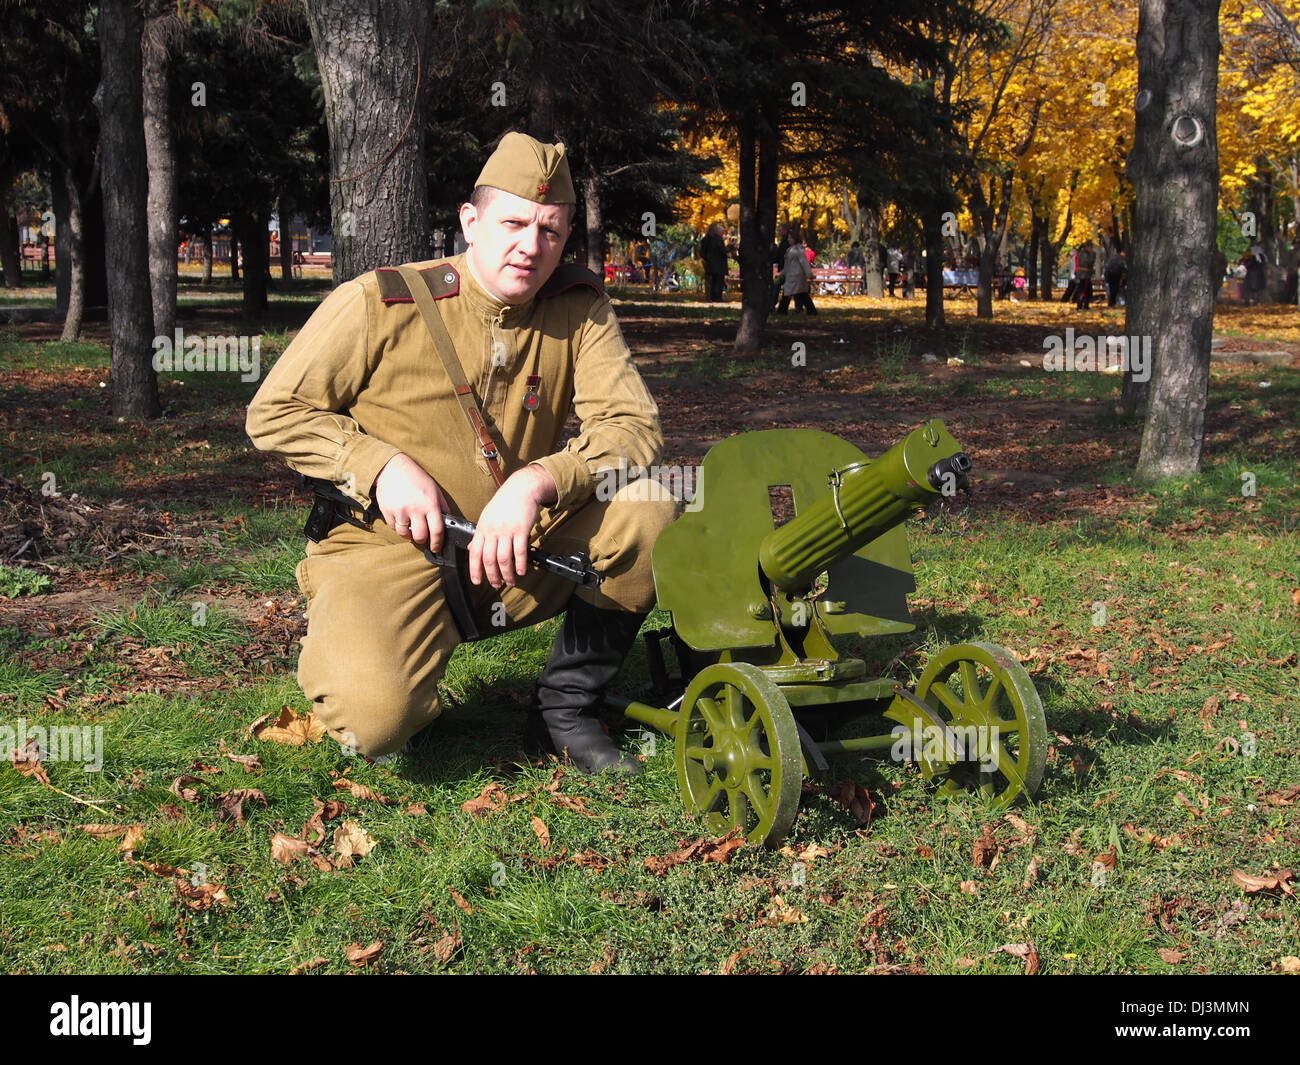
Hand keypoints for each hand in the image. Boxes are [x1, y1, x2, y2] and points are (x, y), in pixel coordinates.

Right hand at [373, 453, 447, 552]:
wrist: (392, 468)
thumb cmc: (416, 478)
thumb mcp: (434, 490)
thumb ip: (441, 506)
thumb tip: (449, 522)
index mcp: (430, 504)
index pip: (437, 531)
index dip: (437, 543)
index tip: (436, 547)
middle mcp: (415, 509)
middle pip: (420, 537)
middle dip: (422, 539)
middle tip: (421, 536)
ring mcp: (400, 511)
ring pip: (404, 534)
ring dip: (408, 534)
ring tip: (409, 526)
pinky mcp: (387, 511)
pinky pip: (393, 527)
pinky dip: (397, 526)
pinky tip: (400, 517)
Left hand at [469, 464, 557, 588]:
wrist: (521, 488)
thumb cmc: (505, 502)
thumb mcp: (487, 516)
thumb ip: (481, 533)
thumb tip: (472, 548)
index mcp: (482, 528)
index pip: (474, 552)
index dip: (475, 569)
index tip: (477, 581)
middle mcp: (492, 530)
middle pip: (489, 559)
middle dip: (492, 576)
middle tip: (496, 584)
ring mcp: (507, 530)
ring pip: (504, 558)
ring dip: (507, 574)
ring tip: (510, 581)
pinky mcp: (521, 530)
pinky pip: (519, 552)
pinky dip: (520, 565)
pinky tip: (521, 571)